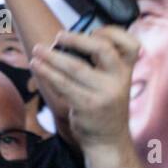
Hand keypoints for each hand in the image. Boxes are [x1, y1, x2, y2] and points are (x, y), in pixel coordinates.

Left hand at [30, 25, 139, 149]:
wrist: (108, 138)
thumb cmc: (104, 102)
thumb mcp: (113, 81)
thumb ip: (101, 62)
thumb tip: (67, 40)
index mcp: (127, 70)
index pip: (130, 44)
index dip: (111, 32)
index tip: (92, 29)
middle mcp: (119, 80)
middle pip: (102, 49)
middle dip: (77, 38)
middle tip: (58, 36)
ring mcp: (104, 93)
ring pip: (75, 67)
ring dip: (52, 56)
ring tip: (37, 50)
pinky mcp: (86, 105)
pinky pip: (63, 85)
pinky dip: (47, 73)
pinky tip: (37, 66)